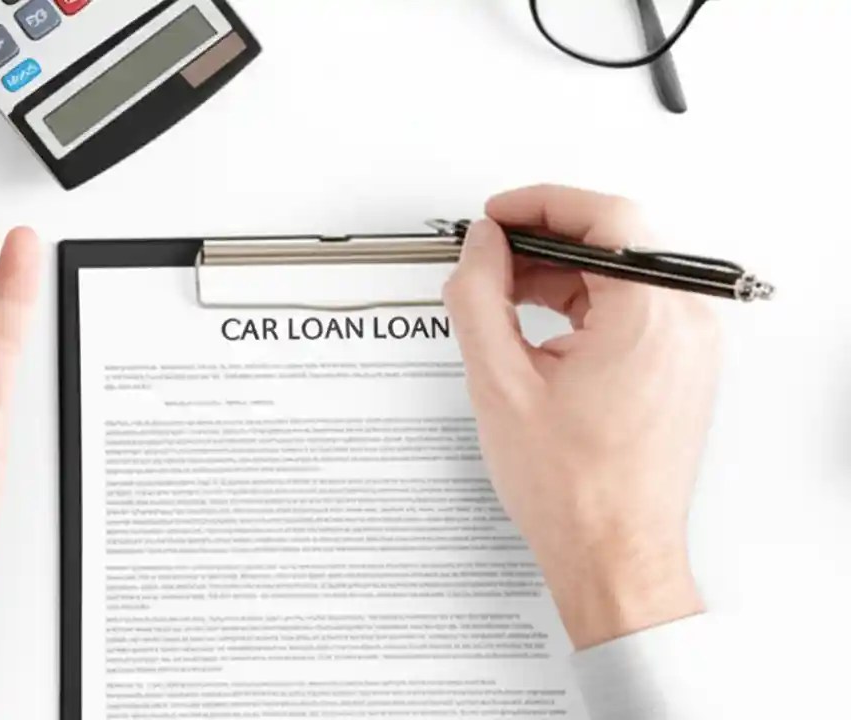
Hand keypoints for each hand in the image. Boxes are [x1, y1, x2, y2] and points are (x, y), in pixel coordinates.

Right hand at [442, 185, 717, 649]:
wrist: (613, 554)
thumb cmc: (573, 491)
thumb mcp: (500, 383)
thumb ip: (480, 298)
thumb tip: (479, 247)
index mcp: (650, 318)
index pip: (607, 217)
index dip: (542, 204)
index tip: (498, 217)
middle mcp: (684, 323)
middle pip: (615, 241)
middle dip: (544, 241)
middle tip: (490, 255)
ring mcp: (688, 346)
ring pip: (620, 275)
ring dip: (559, 274)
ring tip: (502, 296)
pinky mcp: (678, 367)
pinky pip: (630, 309)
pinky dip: (581, 305)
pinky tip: (534, 325)